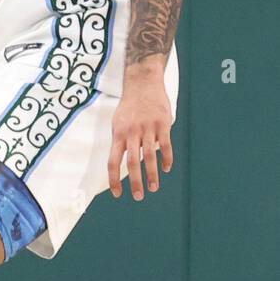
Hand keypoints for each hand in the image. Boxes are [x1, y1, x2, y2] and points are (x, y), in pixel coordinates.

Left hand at [109, 66, 173, 199]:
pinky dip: (166, 159)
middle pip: (133, 163)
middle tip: (138, 196)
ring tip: (154, 188)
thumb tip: (120, 160)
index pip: (113, 162)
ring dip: (152, 175)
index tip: (117, 193)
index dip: (114, 179)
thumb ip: (120, 141)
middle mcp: (132, 133)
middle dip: (135, 182)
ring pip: (150, 157)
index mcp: (118, 134)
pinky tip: (167, 169)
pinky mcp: (163, 125)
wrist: (143, 84)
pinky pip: (165, 146)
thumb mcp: (117, 122)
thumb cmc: (129, 107)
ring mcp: (148, 129)